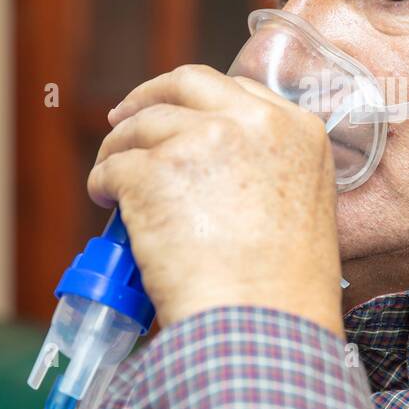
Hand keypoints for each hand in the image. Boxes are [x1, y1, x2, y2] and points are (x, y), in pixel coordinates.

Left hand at [89, 65, 343, 335]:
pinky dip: (102, 182)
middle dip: (150, 97)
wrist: (263, 323)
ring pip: (141, 126)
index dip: (199, 102)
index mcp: (298, 130)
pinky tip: (106, 201)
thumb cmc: (285, 290)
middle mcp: (252, 122)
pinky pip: (113, 166)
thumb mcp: (305, 207)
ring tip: (112, 179)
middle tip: (125, 118)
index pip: (237, 90)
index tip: (179, 115)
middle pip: (185, 84)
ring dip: (119, 148)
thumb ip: (269, 169)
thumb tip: (215, 171)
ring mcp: (201, 141)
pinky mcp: (153, 172)